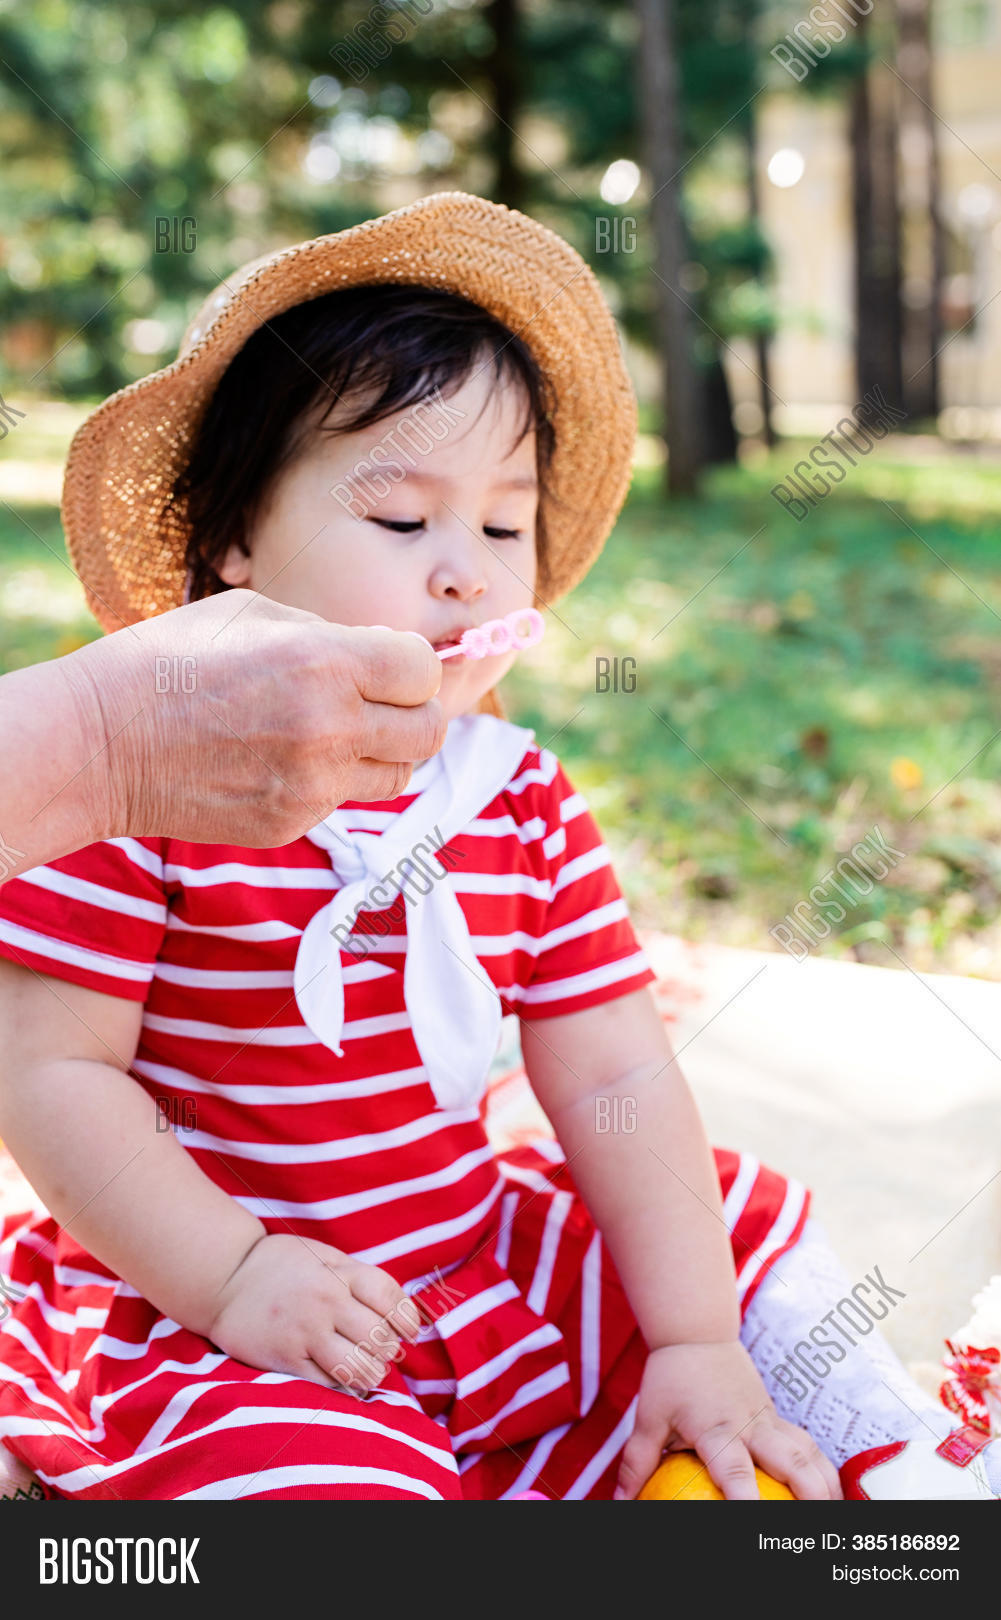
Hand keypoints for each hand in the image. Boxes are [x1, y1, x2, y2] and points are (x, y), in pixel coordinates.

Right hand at [58, 592, 445, 845]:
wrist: (102, 742)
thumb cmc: (170, 662)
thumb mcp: (253, 616)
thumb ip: (330, 636)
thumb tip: (380, 654)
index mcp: (327, 663)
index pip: (425, 671)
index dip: (410, 665)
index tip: (388, 663)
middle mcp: (330, 728)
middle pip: (429, 731)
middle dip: (414, 711)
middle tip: (383, 702)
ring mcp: (313, 784)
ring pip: (399, 775)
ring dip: (383, 752)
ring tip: (341, 733)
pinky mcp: (292, 822)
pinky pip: (343, 801)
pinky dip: (331, 781)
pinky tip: (284, 759)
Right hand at [206, 1233, 422, 1393]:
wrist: (225, 1279)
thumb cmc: (281, 1266)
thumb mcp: (324, 1256)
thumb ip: (358, 1277)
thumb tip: (397, 1309)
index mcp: (339, 1273)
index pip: (390, 1298)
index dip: (408, 1319)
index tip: (410, 1331)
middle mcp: (326, 1302)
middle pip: (379, 1337)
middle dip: (388, 1350)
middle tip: (383, 1352)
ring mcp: (306, 1332)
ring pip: (359, 1367)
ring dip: (371, 1373)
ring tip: (368, 1370)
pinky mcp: (286, 1359)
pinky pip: (329, 1384)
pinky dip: (344, 1388)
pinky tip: (345, 1381)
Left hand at [614, 1341, 842, 1499]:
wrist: (698, 1333)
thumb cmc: (671, 1377)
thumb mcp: (648, 1418)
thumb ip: (636, 1464)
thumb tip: (619, 1503)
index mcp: (717, 1428)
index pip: (735, 1469)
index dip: (745, 1497)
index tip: (751, 1517)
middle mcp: (750, 1425)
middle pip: (790, 1461)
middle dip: (810, 1493)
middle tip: (820, 1521)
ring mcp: (769, 1419)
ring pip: (808, 1452)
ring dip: (826, 1483)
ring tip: (838, 1512)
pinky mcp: (777, 1416)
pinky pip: (807, 1444)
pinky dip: (823, 1467)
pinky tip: (832, 1492)